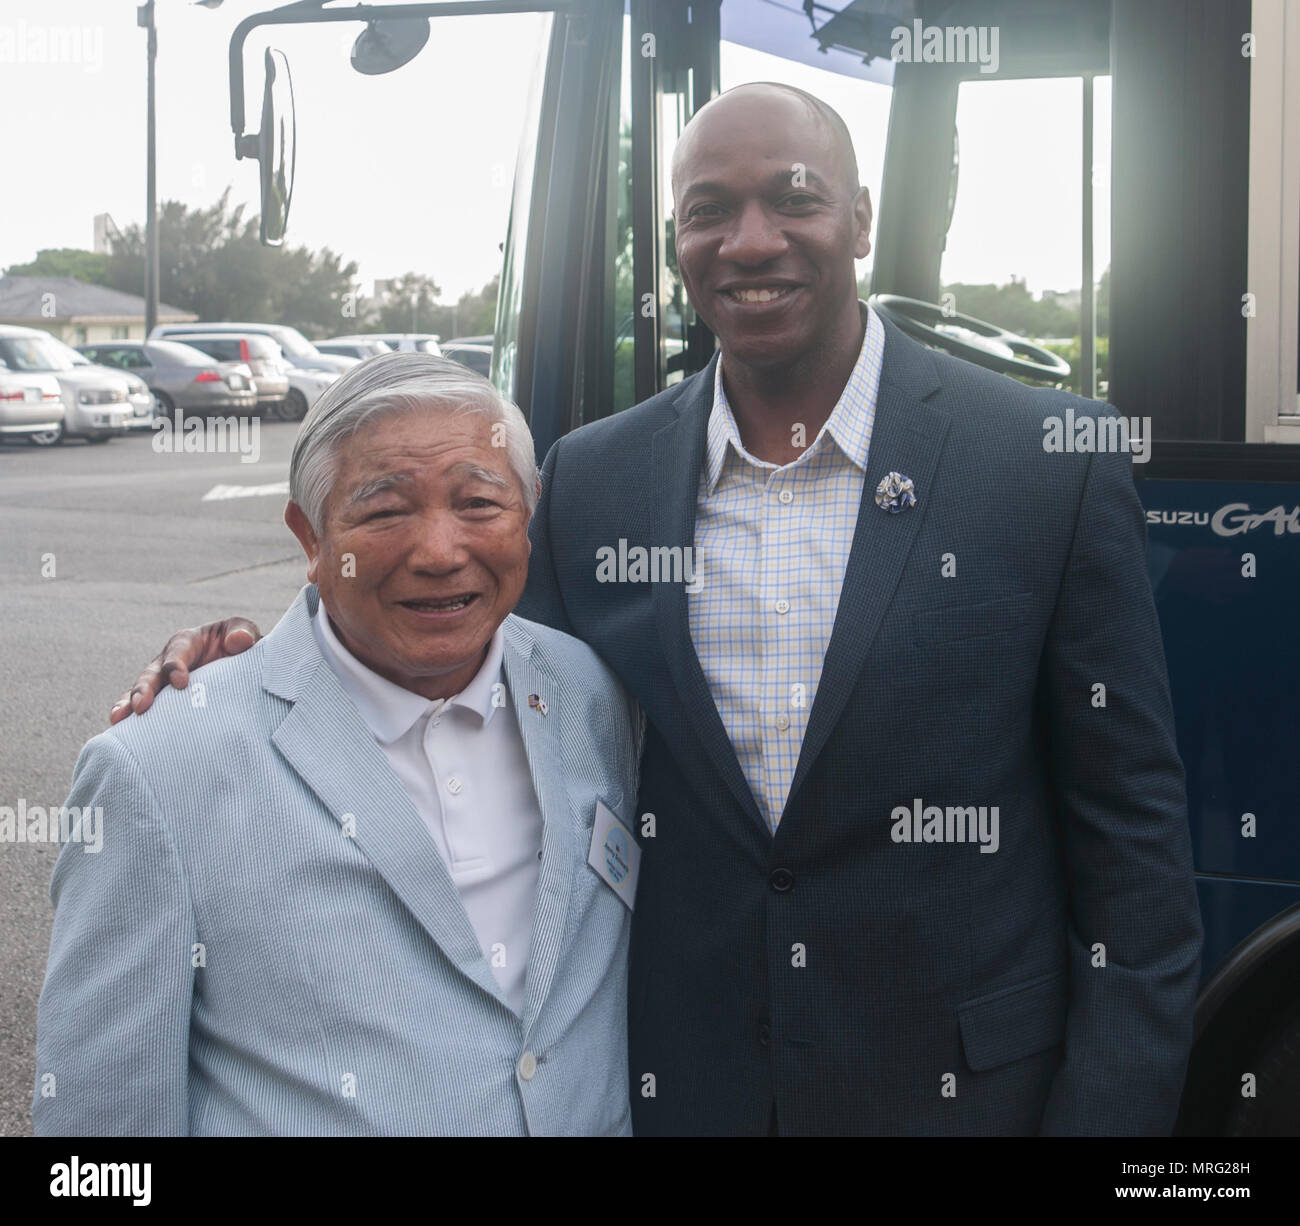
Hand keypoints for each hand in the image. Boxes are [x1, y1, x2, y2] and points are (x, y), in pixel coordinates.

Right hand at [109, 618, 261, 724]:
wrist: (240, 667)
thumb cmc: (240, 644)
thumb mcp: (243, 632)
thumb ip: (243, 631)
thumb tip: (239, 641)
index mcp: (187, 642)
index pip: (177, 652)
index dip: (176, 665)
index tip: (181, 682)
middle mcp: (167, 663)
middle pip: (151, 674)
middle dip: (145, 689)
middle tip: (141, 706)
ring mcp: (162, 684)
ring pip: (141, 693)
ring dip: (129, 705)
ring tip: (118, 719)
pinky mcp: (163, 703)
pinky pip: (146, 712)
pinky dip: (133, 721)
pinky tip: (121, 732)